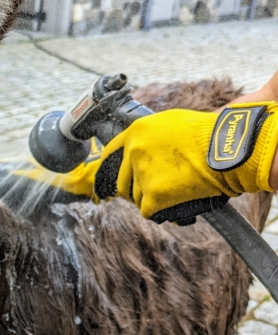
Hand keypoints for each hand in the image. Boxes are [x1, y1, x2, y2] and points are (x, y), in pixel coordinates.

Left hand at [89, 102, 277, 222]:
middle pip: (121, 181)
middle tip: (154, 191)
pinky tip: (176, 202)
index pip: (110, 154)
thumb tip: (143, 148)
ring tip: (175, 191)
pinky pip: (148, 211)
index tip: (108, 180)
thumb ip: (151, 136)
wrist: (226, 149)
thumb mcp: (172, 123)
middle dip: (134, 188)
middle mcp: (133, 151)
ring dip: (152, 199)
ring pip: (136, 197)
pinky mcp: (152, 196)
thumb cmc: (208, 135)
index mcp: (136, 131)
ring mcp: (141, 174)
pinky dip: (161, 211)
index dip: (111, 169)